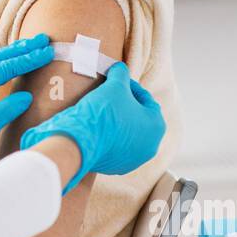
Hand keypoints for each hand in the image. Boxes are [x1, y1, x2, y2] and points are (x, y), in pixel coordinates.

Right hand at [19, 62, 164, 193]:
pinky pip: (114, 146)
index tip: (117, 81)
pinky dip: (108, 136)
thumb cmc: (103, 111)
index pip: (146, 99)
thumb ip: (121, 73)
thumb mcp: (115, 84)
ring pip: (127, 133)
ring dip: (117, 122)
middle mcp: (150, 146)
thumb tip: (120, 69)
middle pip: (138, 118)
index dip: (131, 87)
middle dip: (125, 106)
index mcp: (157, 125)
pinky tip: (96, 126)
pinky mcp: (116, 167)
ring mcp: (133, 159)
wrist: (79, 141)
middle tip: (110, 95)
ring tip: (102, 110)